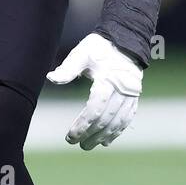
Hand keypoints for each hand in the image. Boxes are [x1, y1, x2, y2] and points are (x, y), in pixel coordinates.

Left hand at [46, 32, 141, 149]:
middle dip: (91, 134)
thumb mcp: (82, 53)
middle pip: (106, 119)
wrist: (126, 39)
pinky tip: (107, 141)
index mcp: (108, 79)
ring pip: (118, 122)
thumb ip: (68, 68)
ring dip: (104, 136)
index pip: (95, 108)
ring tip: (89, 145)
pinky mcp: (135, 97)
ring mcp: (131, 94)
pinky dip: (117, 131)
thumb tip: (51, 78)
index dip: (82, 125)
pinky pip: (127, 118)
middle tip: (77, 144)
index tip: (70, 136)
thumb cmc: (101, 46)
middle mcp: (122, 89)